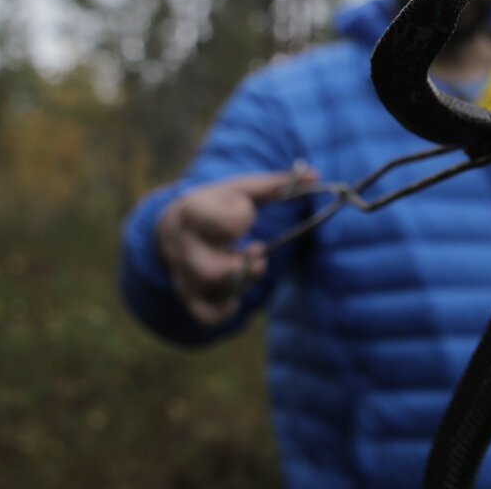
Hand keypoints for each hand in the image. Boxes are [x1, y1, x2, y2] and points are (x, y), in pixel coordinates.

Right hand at [157, 170, 310, 325]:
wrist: (176, 225)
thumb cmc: (216, 204)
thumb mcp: (240, 189)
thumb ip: (275, 184)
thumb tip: (314, 175)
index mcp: (194, 211)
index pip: (226, 223)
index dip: (243, 217)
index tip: (246, 212)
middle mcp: (184, 247)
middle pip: (214, 272)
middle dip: (245, 265)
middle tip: (256, 249)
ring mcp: (185, 275)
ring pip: (213, 293)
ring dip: (242, 281)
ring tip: (246, 264)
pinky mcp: (190, 296)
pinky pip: (208, 316)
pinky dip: (227, 309)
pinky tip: (236, 291)